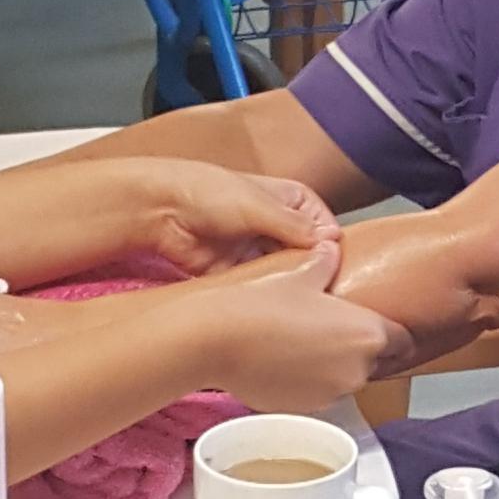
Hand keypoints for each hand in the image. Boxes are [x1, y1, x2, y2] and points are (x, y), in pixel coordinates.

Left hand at [117, 160, 341, 278]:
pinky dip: (270, 296)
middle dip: (315, 270)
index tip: (337, 265)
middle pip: (309, 255)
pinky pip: (263, 288)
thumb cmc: (206, 192)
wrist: (162, 211)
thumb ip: (295, 226)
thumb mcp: (258, 205)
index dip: (331, 247)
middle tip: (322, 289)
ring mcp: (259, 251)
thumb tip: (330, 242)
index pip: (325, 227)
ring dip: (292, 285)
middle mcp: (278, 226)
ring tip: (301, 299)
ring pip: (288, 274)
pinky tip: (277, 305)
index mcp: (290, 200)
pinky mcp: (241, 273)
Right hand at [191, 244, 411, 409]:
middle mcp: (357, 371)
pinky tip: (286, 360)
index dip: (396, 332)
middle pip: (376, 363)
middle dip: (364, 350)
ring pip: (345, 380)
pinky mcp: (304, 409)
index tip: (387, 327)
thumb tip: (330, 249)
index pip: (404, 342)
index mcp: (368, 334)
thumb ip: (325, 262)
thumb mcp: (300, 273)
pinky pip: (318, 394)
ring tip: (307, 342)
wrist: (216, 339)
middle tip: (338, 329)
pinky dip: (310, 381)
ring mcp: (331, 394)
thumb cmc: (260, 303)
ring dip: (336, 367)